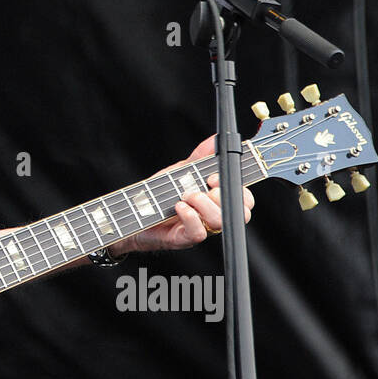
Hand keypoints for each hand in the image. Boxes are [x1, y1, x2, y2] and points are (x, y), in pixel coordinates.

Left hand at [107, 136, 253, 256]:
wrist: (133, 212)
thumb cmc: (159, 194)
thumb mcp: (181, 171)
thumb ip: (200, 157)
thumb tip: (215, 140)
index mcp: (216, 199)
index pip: (244, 197)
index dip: (238, 187)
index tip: (214, 176)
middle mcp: (212, 215)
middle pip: (241, 213)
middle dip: (224, 196)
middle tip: (204, 187)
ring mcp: (200, 228)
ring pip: (219, 222)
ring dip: (204, 204)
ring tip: (186, 195)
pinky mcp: (184, 238)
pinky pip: (198, 233)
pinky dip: (190, 216)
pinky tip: (179, 206)